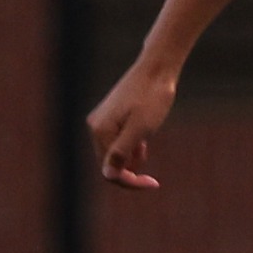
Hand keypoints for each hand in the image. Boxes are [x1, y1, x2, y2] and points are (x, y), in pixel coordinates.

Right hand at [87, 62, 177, 190]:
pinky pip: (118, 141)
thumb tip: (107, 175)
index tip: (154, 183)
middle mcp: (95, 126)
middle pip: (110, 164)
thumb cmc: (152, 98)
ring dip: (132, 158)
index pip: (110, 172)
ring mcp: (102, 120)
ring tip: (146, 146)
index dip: (131, 182)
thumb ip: (122, 153)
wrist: (158, 68)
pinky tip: (143, 141)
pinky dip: (131, 146)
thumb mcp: (140, 130)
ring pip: (115, 153)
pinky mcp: (111, 115)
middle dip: (131, 171)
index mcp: (100, 131)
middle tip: (153, 169)